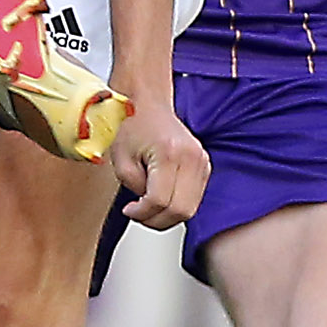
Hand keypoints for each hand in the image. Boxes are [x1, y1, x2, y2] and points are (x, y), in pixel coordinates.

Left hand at [109, 100, 209, 228]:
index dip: (142, 213)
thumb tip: (147, 207)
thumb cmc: (133, 126)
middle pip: (180, 210)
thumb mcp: (121, 160)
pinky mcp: (205, 166)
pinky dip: (176, 205)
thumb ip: (134, 188)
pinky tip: (161, 198)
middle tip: (139, 215)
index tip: (130, 211)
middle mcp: (192, 157)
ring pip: (190, 209)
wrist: (149, 105)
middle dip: (156, 220)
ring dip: (167, 216)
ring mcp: (202, 161)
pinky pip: (194, 199)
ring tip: (148, 207)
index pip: (160, 201)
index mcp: (169, 152)